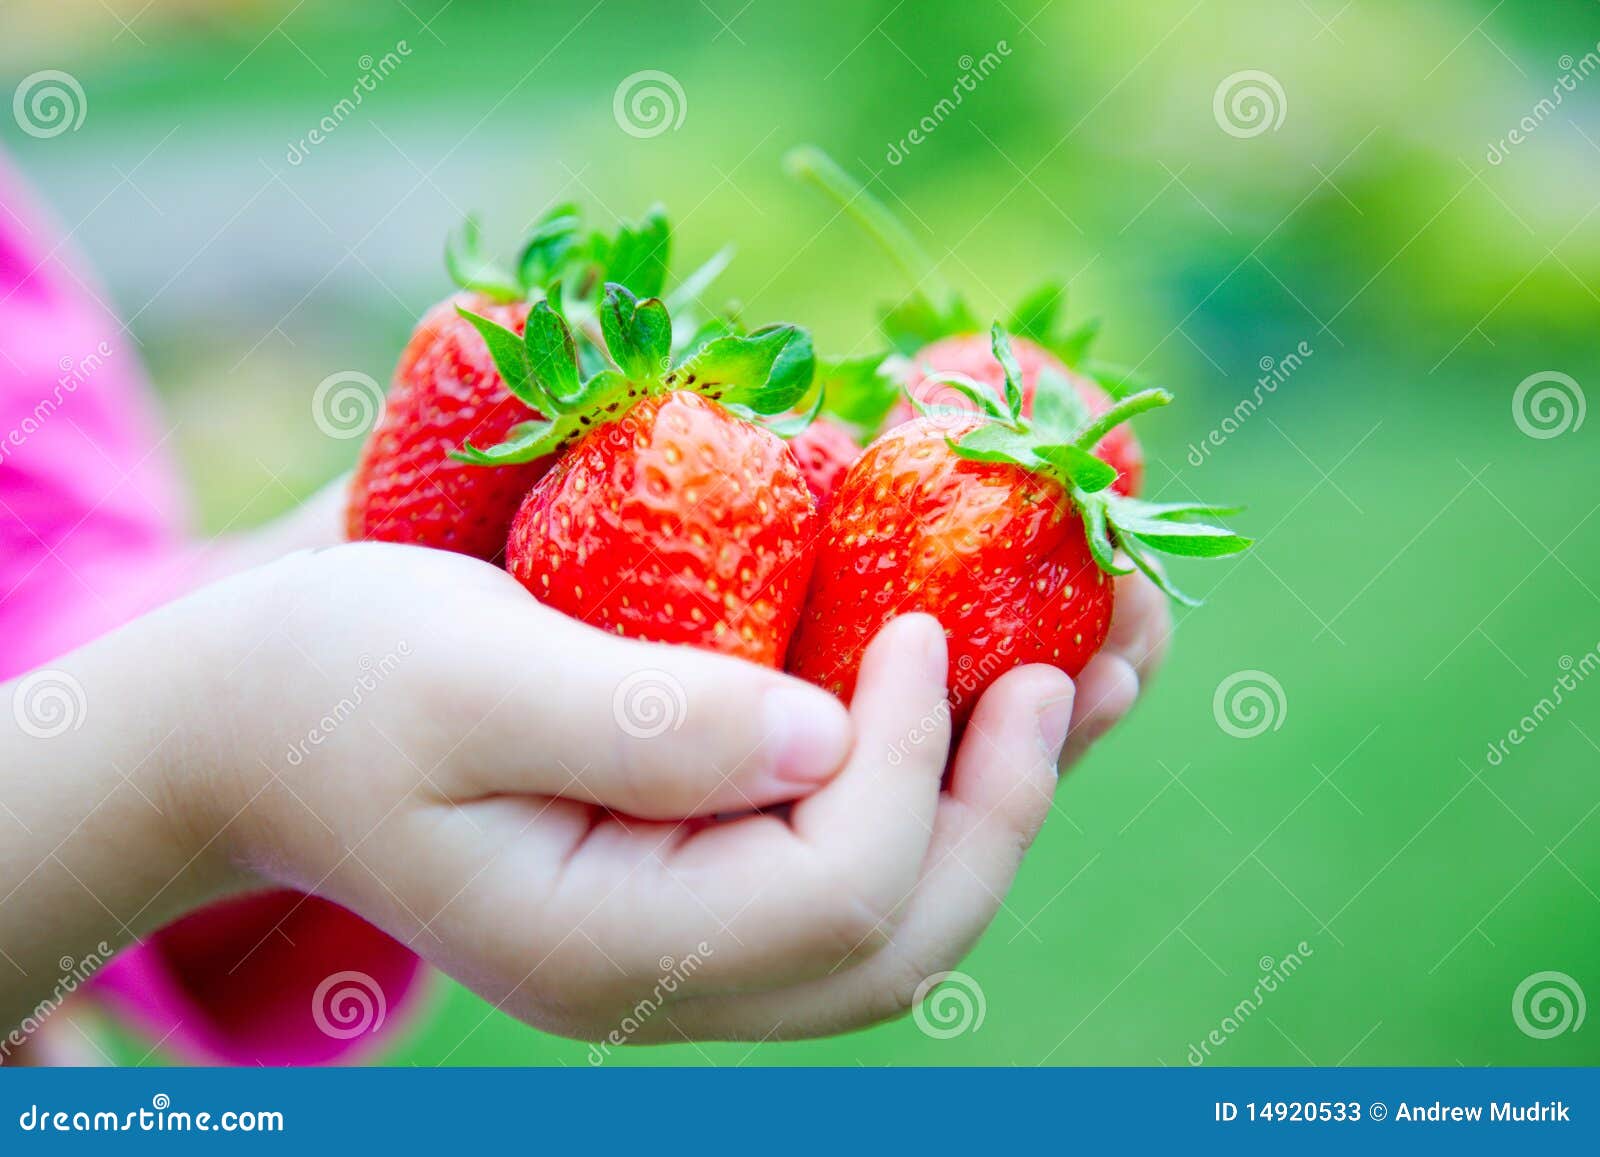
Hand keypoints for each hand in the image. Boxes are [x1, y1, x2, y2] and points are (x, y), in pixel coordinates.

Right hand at [193, 544, 1167, 1042]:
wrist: (244, 726)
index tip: (919, 624)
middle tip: (1069, 663)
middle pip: (900, 937)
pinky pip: (853, 853)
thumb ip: (640, 721)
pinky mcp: (697, 867)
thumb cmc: (327, 680)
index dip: (911, 763)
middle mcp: (670, 969)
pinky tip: (992, 679)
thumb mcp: (459, 675)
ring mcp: (690, 931)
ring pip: (900, 911)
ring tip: (1097, 667)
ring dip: (1007, 793)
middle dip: (1007, 799)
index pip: (833, 897)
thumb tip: (832, 738)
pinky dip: (940, 775)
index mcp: (606, 945)